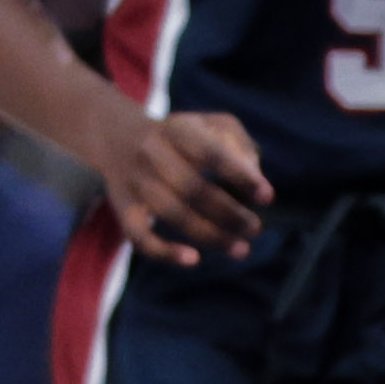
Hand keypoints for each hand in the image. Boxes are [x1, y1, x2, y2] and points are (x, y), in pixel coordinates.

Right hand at [95, 108, 268, 263]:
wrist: (117, 136)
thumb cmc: (182, 136)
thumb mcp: (211, 125)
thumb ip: (239, 145)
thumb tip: (255, 180)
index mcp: (176, 129)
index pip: (210, 153)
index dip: (240, 176)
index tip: (267, 197)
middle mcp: (151, 153)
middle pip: (192, 188)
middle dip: (229, 213)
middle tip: (254, 228)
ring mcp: (135, 181)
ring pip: (172, 214)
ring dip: (210, 235)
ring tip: (241, 249)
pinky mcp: (123, 208)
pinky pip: (139, 236)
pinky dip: (164, 251)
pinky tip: (193, 259)